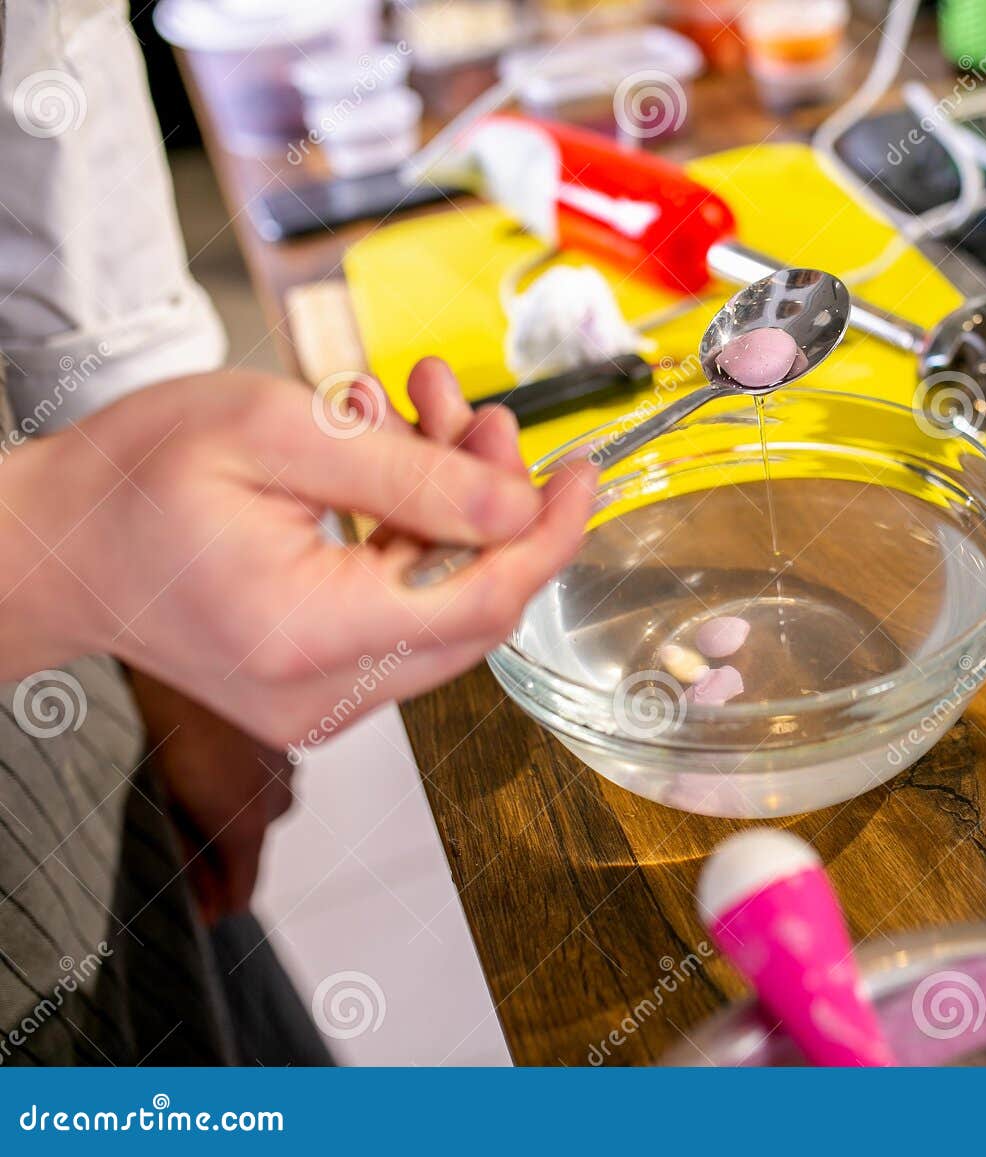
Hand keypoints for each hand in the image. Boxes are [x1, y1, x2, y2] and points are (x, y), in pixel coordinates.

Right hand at [0, 358, 594, 748]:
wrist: (47, 548)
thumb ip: (410, 474)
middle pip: (474, 605)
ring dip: (451, 507)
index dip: (550, 534)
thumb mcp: (276, 433)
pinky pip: (400, 612)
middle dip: (495, 502)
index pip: (486, 601)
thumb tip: (519, 507)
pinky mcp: (317, 688)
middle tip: (477, 413)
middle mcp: (326, 692)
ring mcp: (322, 702)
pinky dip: (410, 536)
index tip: (582, 472)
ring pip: (440, 602)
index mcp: (312, 634)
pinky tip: (385, 462)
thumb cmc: (131, 481)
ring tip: (420, 411)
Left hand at [126, 667, 293, 923]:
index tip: (188, 905)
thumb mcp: (166, 797)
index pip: (240, 893)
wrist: (194, 644)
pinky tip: (210, 755)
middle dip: (214, 852)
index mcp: (249, 823)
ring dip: (228, 809)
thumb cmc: (171, 716)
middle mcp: (279, 802)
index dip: (210, 905)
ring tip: (186, 784)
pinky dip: (241, 778)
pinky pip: (267, 779)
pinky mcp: (288, 744)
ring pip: (259, 812)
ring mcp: (288, 771)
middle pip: (246, 851)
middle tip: (173, 833)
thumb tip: (202, 901)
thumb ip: (187, 855)